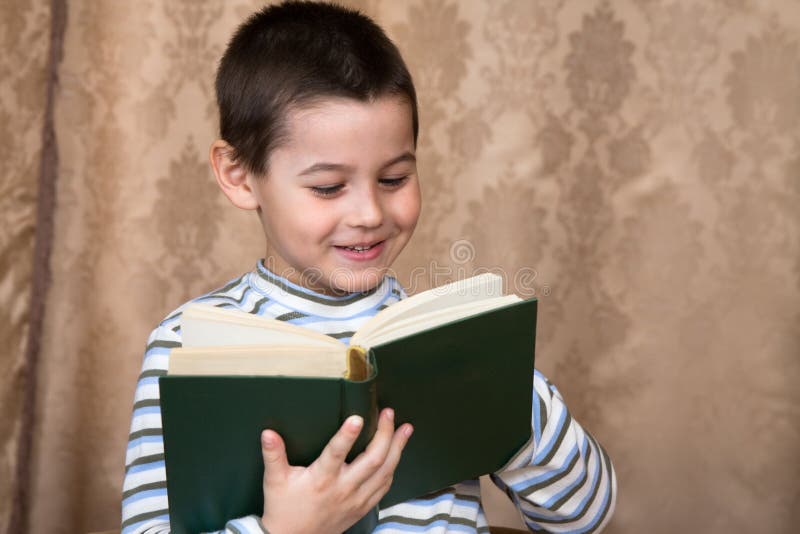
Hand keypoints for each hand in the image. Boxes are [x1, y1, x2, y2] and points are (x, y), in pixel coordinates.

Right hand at [259, 408, 412, 533]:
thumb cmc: (284, 508)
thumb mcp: (275, 481)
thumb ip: (274, 455)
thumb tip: (268, 433)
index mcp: (321, 480)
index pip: (336, 454)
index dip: (346, 436)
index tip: (357, 418)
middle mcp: (343, 489)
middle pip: (372, 461)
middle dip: (384, 435)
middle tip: (388, 413)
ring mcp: (356, 499)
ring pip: (384, 472)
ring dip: (397, 449)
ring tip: (406, 429)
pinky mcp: (362, 507)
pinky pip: (384, 487)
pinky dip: (393, 468)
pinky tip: (397, 453)